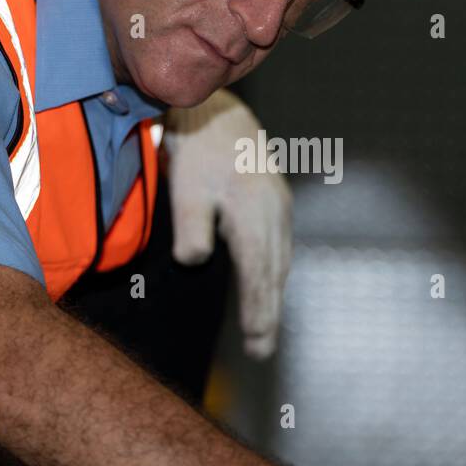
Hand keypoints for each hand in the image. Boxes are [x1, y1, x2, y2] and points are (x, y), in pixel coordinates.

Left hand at [163, 90, 291, 358]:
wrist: (218, 114)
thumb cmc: (198, 150)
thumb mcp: (185, 186)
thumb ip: (191, 225)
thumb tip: (194, 260)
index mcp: (252, 211)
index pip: (256, 271)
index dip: (256, 308)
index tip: (254, 339)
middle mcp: (274, 212)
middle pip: (273, 273)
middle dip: (267, 313)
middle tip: (261, 350)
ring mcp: (280, 207)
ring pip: (279, 261)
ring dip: (273, 297)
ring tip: (264, 331)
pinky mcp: (278, 202)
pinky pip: (280, 247)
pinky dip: (275, 274)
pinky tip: (268, 287)